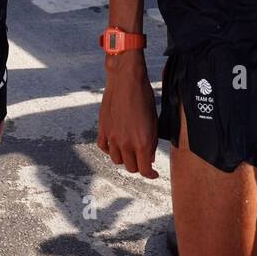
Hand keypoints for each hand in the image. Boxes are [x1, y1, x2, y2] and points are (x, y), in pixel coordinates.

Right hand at [97, 51, 158, 177]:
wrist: (126, 80)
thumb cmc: (143, 97)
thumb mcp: (154, 121)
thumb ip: (151, 141)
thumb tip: (148, 156)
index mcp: (142, 142)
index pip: (144, 170)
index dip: (150, 174)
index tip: (153, 173)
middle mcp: (126, 143)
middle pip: (130, 167)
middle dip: (138, 166)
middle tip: (143, 159)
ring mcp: (112, 137)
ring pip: (116, 160)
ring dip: (124, 158)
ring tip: (130, 151)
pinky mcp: (103, 129)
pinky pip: (104, 147)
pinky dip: (110, 149)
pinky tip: (115, 144)